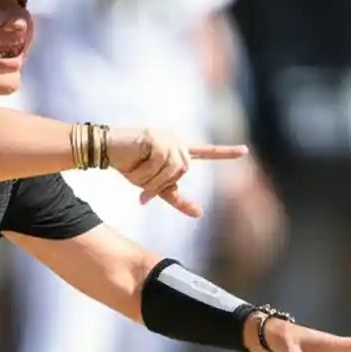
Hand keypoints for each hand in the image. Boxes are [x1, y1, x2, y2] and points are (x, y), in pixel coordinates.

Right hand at [108, 128, 247, 217]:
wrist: (106, 149)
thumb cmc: (129, 165)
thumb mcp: (153, 185)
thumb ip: (176, 196)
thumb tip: (200, 214)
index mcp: (179, 150)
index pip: (205, 153)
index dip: (225, 153)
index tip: (244, 151)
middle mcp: (177, 141)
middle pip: (182, 171)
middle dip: (160, 183)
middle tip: (141, 184)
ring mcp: (168, 137)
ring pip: (172, 170)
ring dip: (151, 179)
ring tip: (135, 172)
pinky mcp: (157, 137)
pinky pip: (158, 164)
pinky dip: (145, 171)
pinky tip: (134, 163)